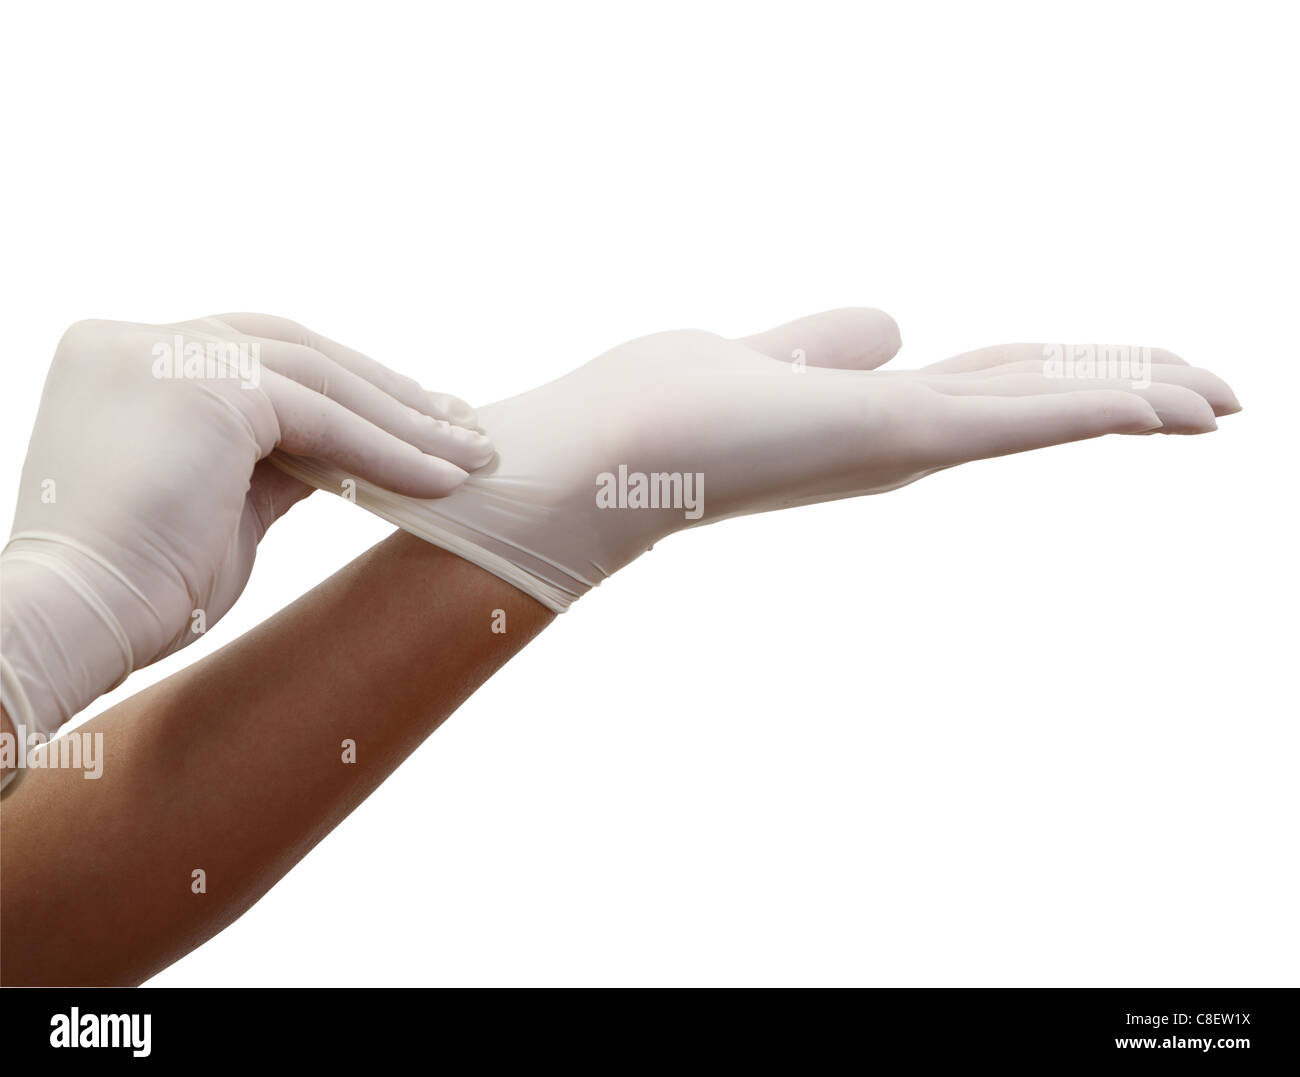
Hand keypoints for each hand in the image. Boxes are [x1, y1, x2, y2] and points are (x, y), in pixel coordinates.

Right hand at [1, 314, 492, 737]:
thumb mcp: (217, 500)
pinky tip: (444, 478)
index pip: (257, 358)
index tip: (410, 414)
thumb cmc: (134, 585)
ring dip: (406, 421)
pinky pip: (329, 417)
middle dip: (385, 392)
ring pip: (321, 379)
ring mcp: (170, 352)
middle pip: (296, 352)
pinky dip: (392, 451)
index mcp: (128, 359)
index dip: (341, 385)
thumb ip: (273, 460)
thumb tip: (346, 451)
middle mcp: (142, 340)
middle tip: (458, 424)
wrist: (69, 622)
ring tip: (471, 453)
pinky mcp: (209, 384)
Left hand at [273, 308, 1239, 610]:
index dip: (1069, 379)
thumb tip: (891, 325)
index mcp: (871, 417)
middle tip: (1219, 397)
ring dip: (1138, 398)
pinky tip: (1177, 403)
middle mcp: (898, 439)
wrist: (591, 459)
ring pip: (1047, 407)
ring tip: (1223, 398)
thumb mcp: (768, 355)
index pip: (993, 387)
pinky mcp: (896, 436)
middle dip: (1126, 393)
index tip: (1137, 379)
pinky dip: (1102, 407)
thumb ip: (829, 343)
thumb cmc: (656, 412)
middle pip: (1033, 397)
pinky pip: (1023, 415)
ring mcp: (902, 441)